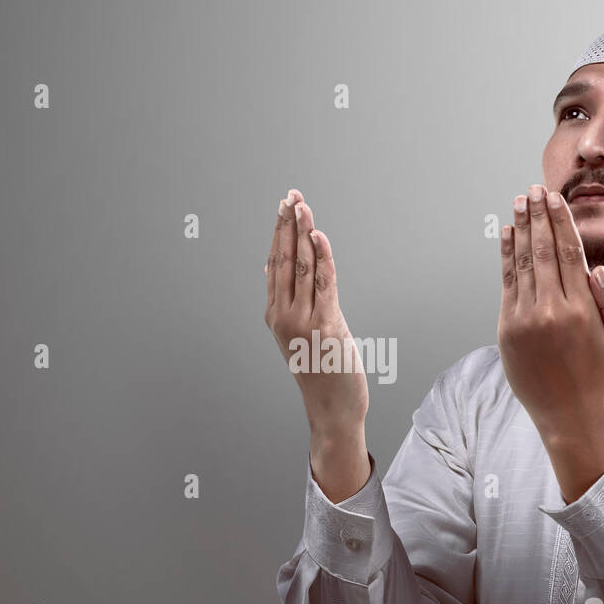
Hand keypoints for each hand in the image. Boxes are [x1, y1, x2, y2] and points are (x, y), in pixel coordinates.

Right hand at [264, 189, 368, 439]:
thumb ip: (286, 300)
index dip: (279, 231)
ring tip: (303, 206)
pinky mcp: (326, 326)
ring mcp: (303, 322)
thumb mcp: (296, 333)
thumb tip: (271, 268)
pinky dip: (321, 256)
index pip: (274, 263)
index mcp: (275, 315)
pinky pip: (323, 283)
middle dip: (288, 224)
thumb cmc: (320, 371)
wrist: (332, 408)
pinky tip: (319, 234)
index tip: (283, 204)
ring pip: (302, 267)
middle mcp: (284, 316)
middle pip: (284, 260)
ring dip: (304, 232)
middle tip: (291, 195)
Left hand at [498, 184, 603, 442]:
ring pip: (522, 263)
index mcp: (582, 309)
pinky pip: (506, 284)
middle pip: (543, 250)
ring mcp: (525, 319)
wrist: (567, 413)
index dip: (561, 221)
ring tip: (519, 204)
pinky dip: (506, 257)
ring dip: (520, 229)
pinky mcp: (507, 329)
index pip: (570, 252)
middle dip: (538, 217)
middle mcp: (551, 310)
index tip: (555, 199)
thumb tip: (596, 267)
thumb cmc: (600, 374)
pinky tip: (507, 235)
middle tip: (533, 191)